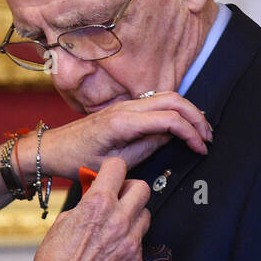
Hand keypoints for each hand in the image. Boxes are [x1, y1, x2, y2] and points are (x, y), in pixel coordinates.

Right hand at [28, 157, 152, 260]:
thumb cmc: (56, 259)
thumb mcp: (64, 219)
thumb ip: (86, 203)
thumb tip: (94, 194)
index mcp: (98, 204)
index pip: (118, 167)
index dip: (112, 169)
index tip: (110, 173)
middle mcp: (119, 219)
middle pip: (142, 188)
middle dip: (129, 189)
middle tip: (119, 196)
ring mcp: (130, 240)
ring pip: (145, 214)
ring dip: (133, 214)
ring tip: (117, 223)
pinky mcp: (135, 259)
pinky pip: (140, 239)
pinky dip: (130, 238)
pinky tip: (114, 245)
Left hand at [35, 92, 211, 180]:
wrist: (52, 149)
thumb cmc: (77, 160)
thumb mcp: (114, 163)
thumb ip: (145, 149)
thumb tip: (170, 137)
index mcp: (123, 122)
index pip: (169, 118)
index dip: (190, 132)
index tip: (201, 148)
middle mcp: (125, 107)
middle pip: (173, 99)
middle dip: (196, 116)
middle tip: (208, 137)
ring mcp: (124, 105)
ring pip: (166, 97)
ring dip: (187, 111)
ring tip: (200, 131)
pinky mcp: (123, 109)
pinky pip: (156, 102)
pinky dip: (174, 110)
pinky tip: (181, 125)